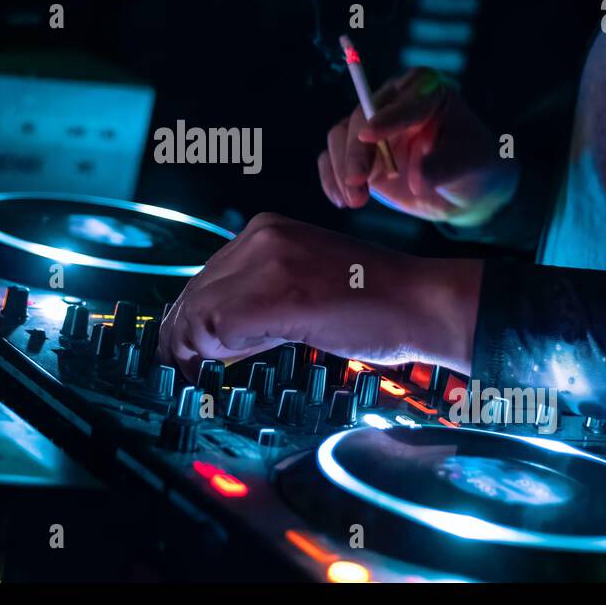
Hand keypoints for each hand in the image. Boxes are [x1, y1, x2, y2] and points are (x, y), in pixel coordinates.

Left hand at [157, 212, 482, 380]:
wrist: (425, 302)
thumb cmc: (377, 301)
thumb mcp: (306, 284)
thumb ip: (261, 299)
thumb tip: (216, 336)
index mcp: (269, 230)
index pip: (206, 276)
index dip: (188, 317)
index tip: (183, 348)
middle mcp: (262, 237)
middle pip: (195, 291)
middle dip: (183, 335)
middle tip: (180, 369)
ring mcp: (269, 262)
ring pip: (198, 309)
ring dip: (190, 348)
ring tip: (194, 374)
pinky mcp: (278, 295)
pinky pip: (216, 326)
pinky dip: (205, 354)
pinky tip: (210, 372)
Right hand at [318, 68, 518, 224]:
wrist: (463, 189)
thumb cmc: (474, 165)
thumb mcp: (471, 163)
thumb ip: (444, 167)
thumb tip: (414, 177)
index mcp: (425, 90)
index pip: (403, 100)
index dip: (387, 117)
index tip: (369, 135)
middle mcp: (392, 102)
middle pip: (361, 117)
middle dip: (356, 151)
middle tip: (356, 181)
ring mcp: (371, 128)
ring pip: (339, 136)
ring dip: (341, 168)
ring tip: (355, 200)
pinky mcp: (357, 154)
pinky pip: (331, 159)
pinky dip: (330, 179)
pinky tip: (341, 199)